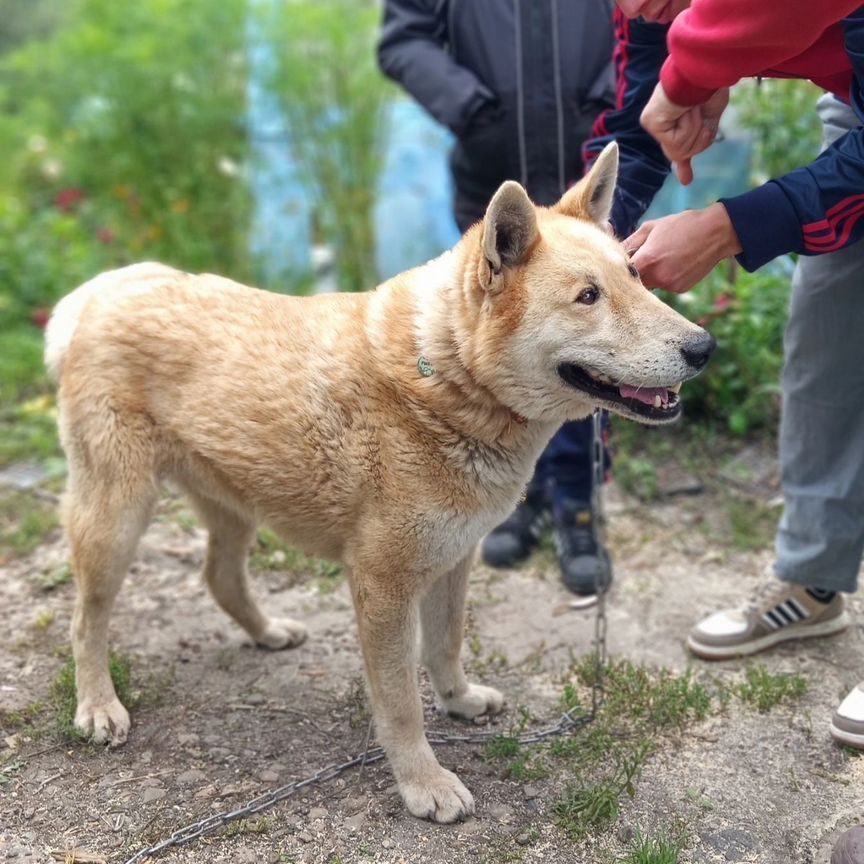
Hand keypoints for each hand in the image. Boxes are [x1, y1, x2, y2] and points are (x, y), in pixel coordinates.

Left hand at [624, 203, 741, 293]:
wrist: (716, 232)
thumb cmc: (682, 225)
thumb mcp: (652, 227)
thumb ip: (630, 242)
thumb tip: (610, 246)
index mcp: (647, 260)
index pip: (622, 272)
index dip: (619, 268)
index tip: (617, 263)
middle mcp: (658, 277)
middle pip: (634, 282)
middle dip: (633, 274)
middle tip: (640, 260)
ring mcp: (670, 285)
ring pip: (649, 285)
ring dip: (649, 276)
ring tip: (662, 258)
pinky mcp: (680, 289)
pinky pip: (664, 286)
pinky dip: (665, 278)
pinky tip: (675, 264)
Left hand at [640, 84, 729, 184]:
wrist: (706, 70)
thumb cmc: (710, 87)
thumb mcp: (709, 120)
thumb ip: (700, 143)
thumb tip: (686, 180)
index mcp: (675, 121)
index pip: (678, 148)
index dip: (684, 165)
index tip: (686, 180)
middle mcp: (661, 123)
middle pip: (683, 153)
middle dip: (699, 138)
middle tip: (700, 113)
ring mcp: (653, 122)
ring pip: (680, 150)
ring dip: (695, 130)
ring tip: (694, 108)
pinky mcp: (651, 121)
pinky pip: (676, 142)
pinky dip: (689, 128)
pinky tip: (686, 111)